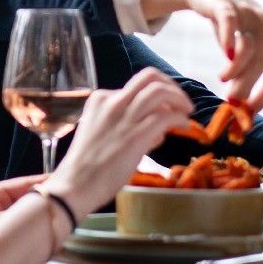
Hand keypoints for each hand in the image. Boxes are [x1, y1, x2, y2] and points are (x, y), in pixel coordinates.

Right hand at [47, 68, 191, 211]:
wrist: (75, 186)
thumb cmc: (87, 167)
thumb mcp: (101, 134)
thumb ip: (127, 126)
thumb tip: (157, 130)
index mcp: (100, 100)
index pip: (134, 86)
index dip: (154, 96)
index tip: (163, 109)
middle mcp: (112, 102)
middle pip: (149, 77)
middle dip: (171, 86)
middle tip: (181, 101)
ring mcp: (124, 117)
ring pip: (159, 91)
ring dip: (179, 98)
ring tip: (187, 110)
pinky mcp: (136, 135)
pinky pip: (166, 116)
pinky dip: (180, 118)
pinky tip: (184, 126)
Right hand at [183, 0, 262, 110]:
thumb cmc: (231, 25)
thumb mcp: (244, 47)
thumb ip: (246, 71)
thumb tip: (242, 107)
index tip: (249, 113)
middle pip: (262, 64)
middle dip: (247, 87)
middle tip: (231, 103)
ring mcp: (249, 13)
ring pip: (248, 48)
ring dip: (237, 70)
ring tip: (223, 80)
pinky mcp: (227, 5)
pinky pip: (230, 23)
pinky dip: (229, 40)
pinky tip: (225, 55)